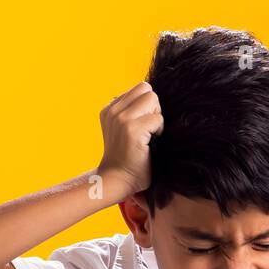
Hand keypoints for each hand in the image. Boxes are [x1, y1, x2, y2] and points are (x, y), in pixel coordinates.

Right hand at [97, 82, 163, 198]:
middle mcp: (113, 111)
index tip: (143, 125)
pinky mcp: (132, 130)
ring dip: (156, 116)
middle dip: (153, 106)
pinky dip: (159, 131)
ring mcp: (121, 119)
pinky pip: (157, 118)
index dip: (147, 105)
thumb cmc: (126, 159)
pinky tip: (150, 143)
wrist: (118, 181)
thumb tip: (152, 99)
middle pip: (146, 88)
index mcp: (109, 109)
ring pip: (152, 98)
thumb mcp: (122, 130)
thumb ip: (131, 112)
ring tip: (149, 135)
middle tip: (149, 128)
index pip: (138, 89)